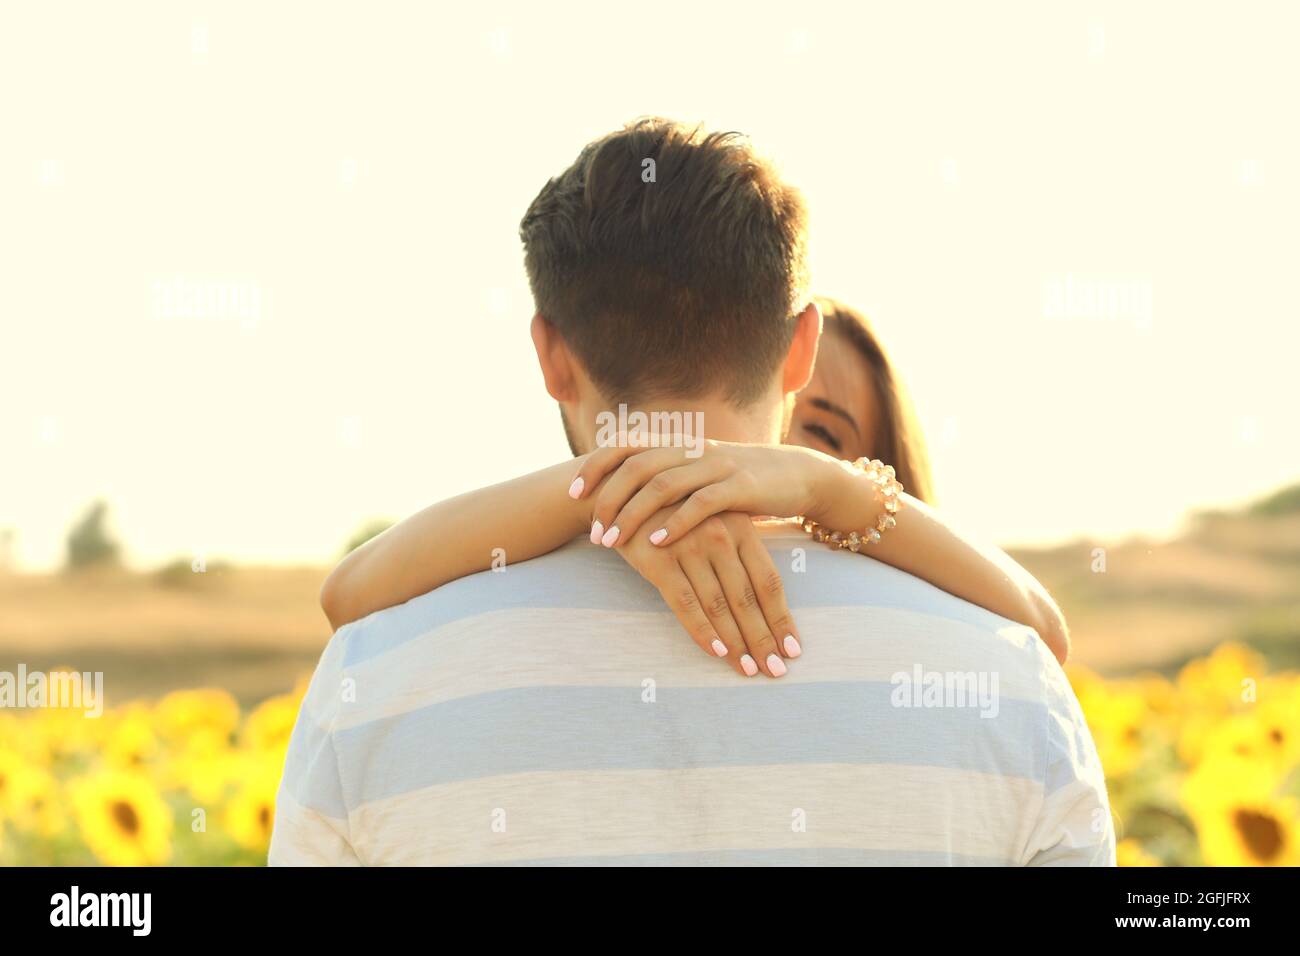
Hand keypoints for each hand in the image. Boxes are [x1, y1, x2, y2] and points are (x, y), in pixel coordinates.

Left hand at [570, 439, 839, 547]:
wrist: (798, 475)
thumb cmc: (742, 482)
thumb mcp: (700, 473)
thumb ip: (667, 477)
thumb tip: (622, 490)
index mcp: (679, 445)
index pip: (627, 446)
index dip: (596, 466)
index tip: (571, 492)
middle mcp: (693, 450)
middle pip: (637, 466)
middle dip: (608, 497)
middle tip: (592, 529)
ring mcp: (717, 466)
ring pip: (663, 484)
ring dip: (632, 514)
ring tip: (611, 541)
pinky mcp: (741, 487)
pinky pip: (701, 504)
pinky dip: (675, 523)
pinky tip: (656, 543)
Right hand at [614, 505, 800, 677]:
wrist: (623, 490)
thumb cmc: (675, 515)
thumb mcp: (714, 522)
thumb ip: (737, 552)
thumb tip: (762, 598)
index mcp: (741, 527)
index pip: (769, 581)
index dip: (782, 618)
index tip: (792, 649)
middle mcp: (720, 535)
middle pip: (748, 598)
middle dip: (763, 639)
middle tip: (776, 671)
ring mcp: (690, 545)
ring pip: (719, 604)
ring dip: (737, 642)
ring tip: (750, 670)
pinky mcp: (659, 558)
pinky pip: (685, 602)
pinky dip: (702, 629)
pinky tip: (717, 651)